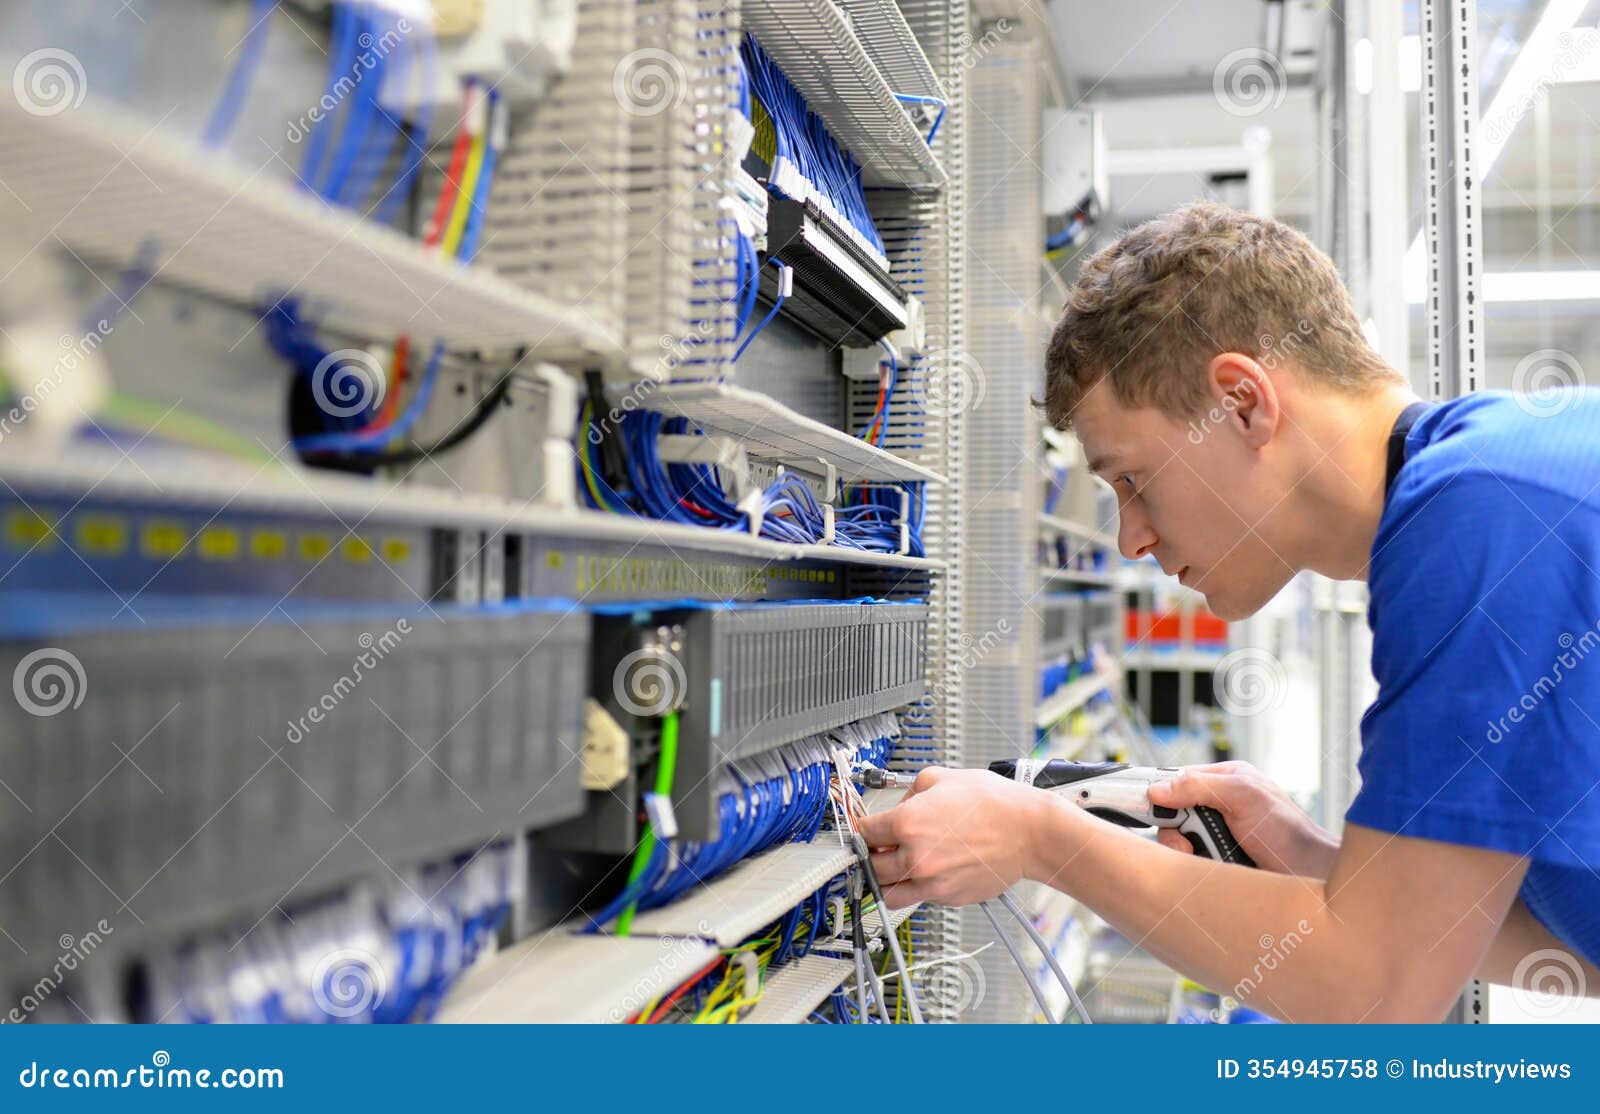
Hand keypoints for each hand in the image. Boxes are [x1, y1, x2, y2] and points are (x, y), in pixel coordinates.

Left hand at [855, 766, 1056, 907]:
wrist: (1028, 832)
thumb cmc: (994, 804)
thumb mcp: (942, 777)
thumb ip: (911, 791)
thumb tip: (900, 805)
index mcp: (908, 823)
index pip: (863, 833)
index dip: (862, 829)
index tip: (865, 830)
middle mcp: (915, 856)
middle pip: (869, 866)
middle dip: (870, 855)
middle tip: (878, 848)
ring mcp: (930, 881)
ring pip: (887, 892)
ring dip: (885, 880)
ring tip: (894, 867)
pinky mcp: (946, 897)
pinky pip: (916, 898)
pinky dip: (914, 887)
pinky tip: (926, 869)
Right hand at [1146, 761, 1338, 876]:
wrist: (1311, 876)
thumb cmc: (1289, 832)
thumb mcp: (1243, 796)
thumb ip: (1198, 786)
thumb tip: (1157, 790)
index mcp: (1226, 779)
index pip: (1176, 779)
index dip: (1161, 794)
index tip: (1149, 808)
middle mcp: (1219, 804)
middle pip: (1173, 813)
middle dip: (1178, 830)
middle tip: (1191, 842)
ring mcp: (1218, 833)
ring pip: (1178, 840)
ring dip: (1189, 851)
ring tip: (1214, 856)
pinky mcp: (1217, 859)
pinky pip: (1190, 862)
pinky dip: (1198, 865)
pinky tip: (1216, 868)